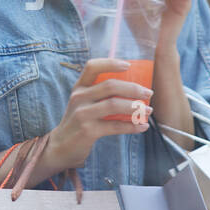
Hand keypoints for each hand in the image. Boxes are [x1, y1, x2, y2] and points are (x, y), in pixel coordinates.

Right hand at [37, 58, 151, 174]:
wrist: (60, 146)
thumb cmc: (78, 122)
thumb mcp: (82, 103)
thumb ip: (98, 93)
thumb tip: (131, 87)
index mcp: (79, 87)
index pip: (92, 66)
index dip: (111, 63)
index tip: (129, 65)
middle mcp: (79, 98)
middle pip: (110, 86)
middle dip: (133, 88)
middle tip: (148, 93)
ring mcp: (82, 114)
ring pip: (114, 105)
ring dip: (135, 107)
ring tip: (149, 110)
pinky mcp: (88, 131)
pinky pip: (115, 126)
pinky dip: (132, 126)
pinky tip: (143, 126)